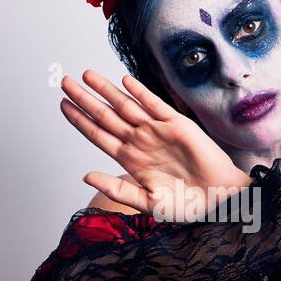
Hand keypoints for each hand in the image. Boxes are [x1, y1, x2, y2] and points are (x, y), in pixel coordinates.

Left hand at [59, 69, 251, 219]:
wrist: (218, 201)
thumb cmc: (186, 205)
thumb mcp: (146, 203)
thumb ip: (117, 189)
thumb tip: (86, 177)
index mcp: (129, 159)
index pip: (97, 134)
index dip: (79, 120)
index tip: (62, 106)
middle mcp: (139, 141)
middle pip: (105, 115)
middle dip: (84, 99)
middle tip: (65, 82)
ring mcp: (157, 131)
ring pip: (125, 105)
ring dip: (106, 90)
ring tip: (87, 76)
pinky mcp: (177, 125)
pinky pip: (154, 104)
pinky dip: (139, 92)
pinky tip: (123, 81)